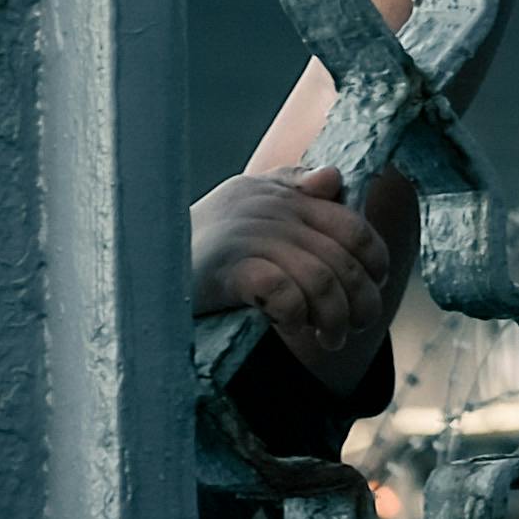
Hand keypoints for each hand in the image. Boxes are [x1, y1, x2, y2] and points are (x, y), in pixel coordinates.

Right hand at [190, 169, 400, 378]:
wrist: (144, 260)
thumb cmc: (203, 238)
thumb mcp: (248, 202)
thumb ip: (293, 188)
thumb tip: (335, 178)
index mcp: (283, 193)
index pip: (352, 224)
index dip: (374, 261)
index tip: (372, 288)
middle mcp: (271, 210)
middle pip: (343, 259)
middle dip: (360, 302)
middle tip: (353, 328)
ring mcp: (250, 238)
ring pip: (321, 280)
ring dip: (333, 318)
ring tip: (330, 340)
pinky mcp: (229, 270)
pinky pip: (283, 293)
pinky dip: (297, 314)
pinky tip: (293, 327)